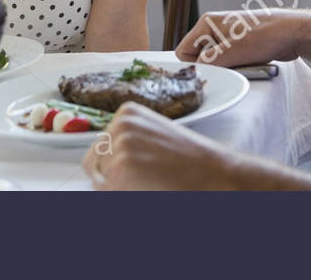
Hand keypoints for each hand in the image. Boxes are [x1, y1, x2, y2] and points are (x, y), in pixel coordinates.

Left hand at [82, 102, 244, 189]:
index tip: (137, 171)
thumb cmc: (192, 162)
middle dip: (111, 179)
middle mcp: (120, 123)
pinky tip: (151, 190)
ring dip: (119, 190)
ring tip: (152, 183)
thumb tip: (98, 162)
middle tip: (144, 182)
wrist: (217, 173)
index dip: (112, 168)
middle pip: (93, 164)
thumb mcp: (155, 139)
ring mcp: (121, 142)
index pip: (99, 148)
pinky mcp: (123, 164)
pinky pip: (108, 193)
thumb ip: (128, 143)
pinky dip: (124, 197)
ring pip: (100, 182)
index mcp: (128, 112)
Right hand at [175, 9, 304, 66]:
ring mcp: (228, 38)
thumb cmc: (265, 35)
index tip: (207, 73)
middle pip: (199, 57)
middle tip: (229, 69)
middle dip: (213, 67)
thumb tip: (196, 72)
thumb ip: (209, 63)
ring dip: (228, 69)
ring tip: (243, 65)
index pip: (184, 50)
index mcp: (207, 23)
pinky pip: (230, 63)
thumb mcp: (231, 52)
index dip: (193, 65)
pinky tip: (249, 65)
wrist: (293, 33)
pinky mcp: (240, 46)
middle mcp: (214, 29)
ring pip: (216, 62)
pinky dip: (237, 67)